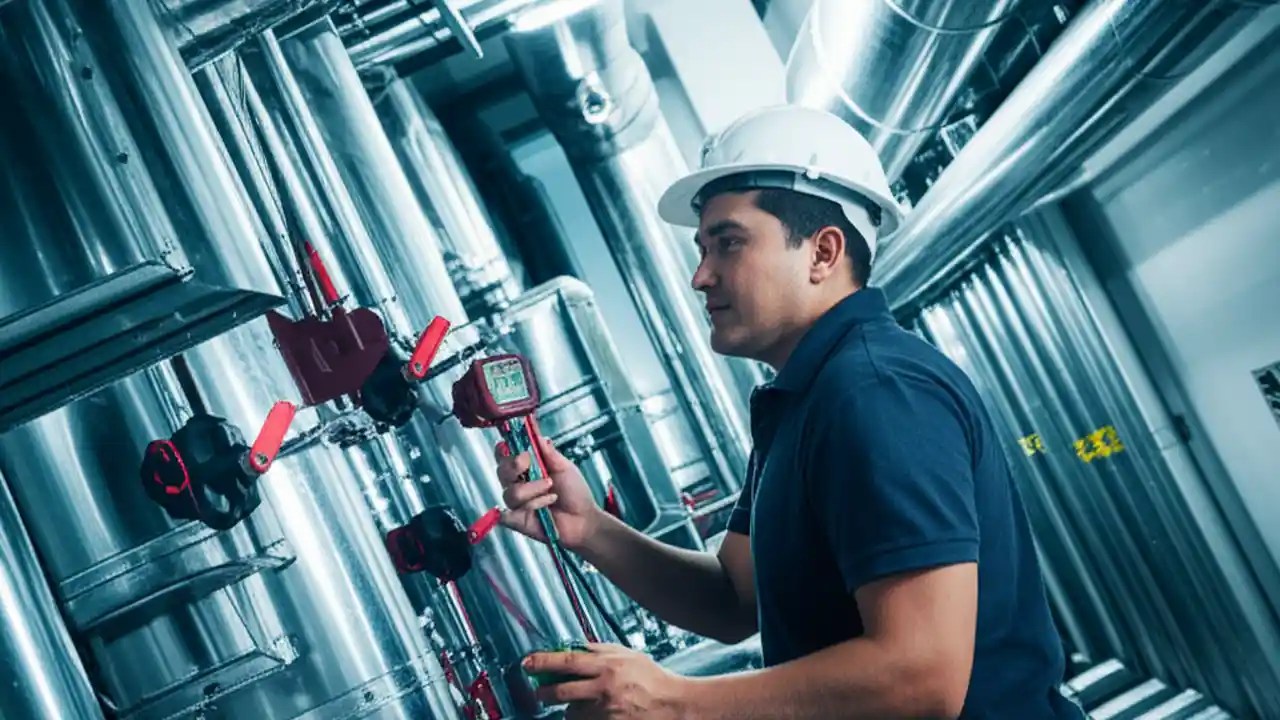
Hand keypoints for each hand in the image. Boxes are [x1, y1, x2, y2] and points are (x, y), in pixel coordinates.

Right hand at [495, 436, 601, 549]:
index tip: (522, 451)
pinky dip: (528, 508)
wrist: (584, 518)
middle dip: (515, 466)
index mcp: (525, 467)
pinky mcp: (517, 520)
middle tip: (531, 466)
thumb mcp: (564, 467)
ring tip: (552, 493)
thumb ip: (548, 452)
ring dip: (533, 490)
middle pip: (501, 471)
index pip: (503, 454)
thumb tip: (536, 434)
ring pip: (510, 492)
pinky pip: (510, 514)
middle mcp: (517, 483)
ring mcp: (516, 503)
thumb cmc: (574, 492)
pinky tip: (543, 508)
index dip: (505, 450)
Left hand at [524, 643, 689, 719]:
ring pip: (571, 712)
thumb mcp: (627, 655)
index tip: (527, 663)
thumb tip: (574, 647)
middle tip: (539, 693)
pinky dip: (583, 719)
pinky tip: (591, 714)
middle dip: (545, 693)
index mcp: (608, 666)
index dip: (543, 662)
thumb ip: (600, 650)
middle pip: (562, 692)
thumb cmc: (651, 677)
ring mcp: (606, 712)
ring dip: (569, 709)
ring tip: (580, 704)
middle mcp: (604, 688)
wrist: (673, 705)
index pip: (567, 662)